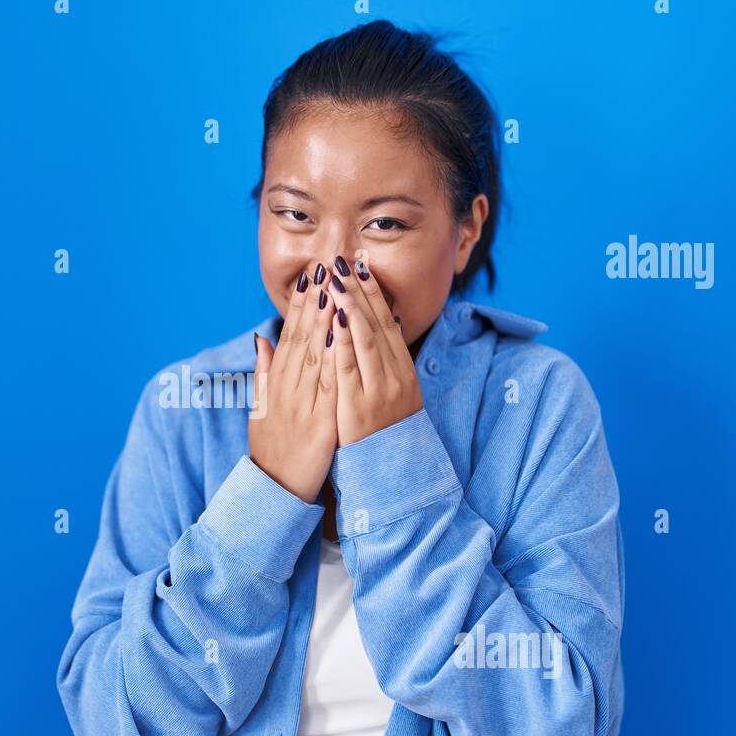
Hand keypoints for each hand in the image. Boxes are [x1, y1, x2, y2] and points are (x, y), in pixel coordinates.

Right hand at [248, 269, 338, 502]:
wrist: (276, 488)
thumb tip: (261, 338)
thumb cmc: (271, 447)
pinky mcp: (321, 422)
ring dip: (325, 320)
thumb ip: (263, 371)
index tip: (308, 277)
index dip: (298, 305)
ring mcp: (304, 404)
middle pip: (303, 338)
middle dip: (314, 301)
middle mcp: (288, 389)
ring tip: (334, 289)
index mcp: (276, 383)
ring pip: (316, 355)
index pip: (289, 335)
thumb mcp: (261, 407)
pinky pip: (331, 385)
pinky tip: (343, 335)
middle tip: (324, 269)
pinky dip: (337, 359)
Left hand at [324, 255, 425, 446]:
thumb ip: (388, 358)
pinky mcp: (357, 407)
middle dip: (359, 292)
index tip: (361, 267)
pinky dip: (341, 342)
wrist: (388, 472)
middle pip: (376, 326)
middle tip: (345, 263)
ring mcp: (377, 392)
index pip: (386, 324)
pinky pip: (348, 369)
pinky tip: (333, 321)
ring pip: (364, 342)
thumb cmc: (384, 430)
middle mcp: (394, 378)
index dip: (373, 294)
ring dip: (350, 308)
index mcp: (403, 372)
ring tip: (336, 282)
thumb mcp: (394, 392)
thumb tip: (386, 320)